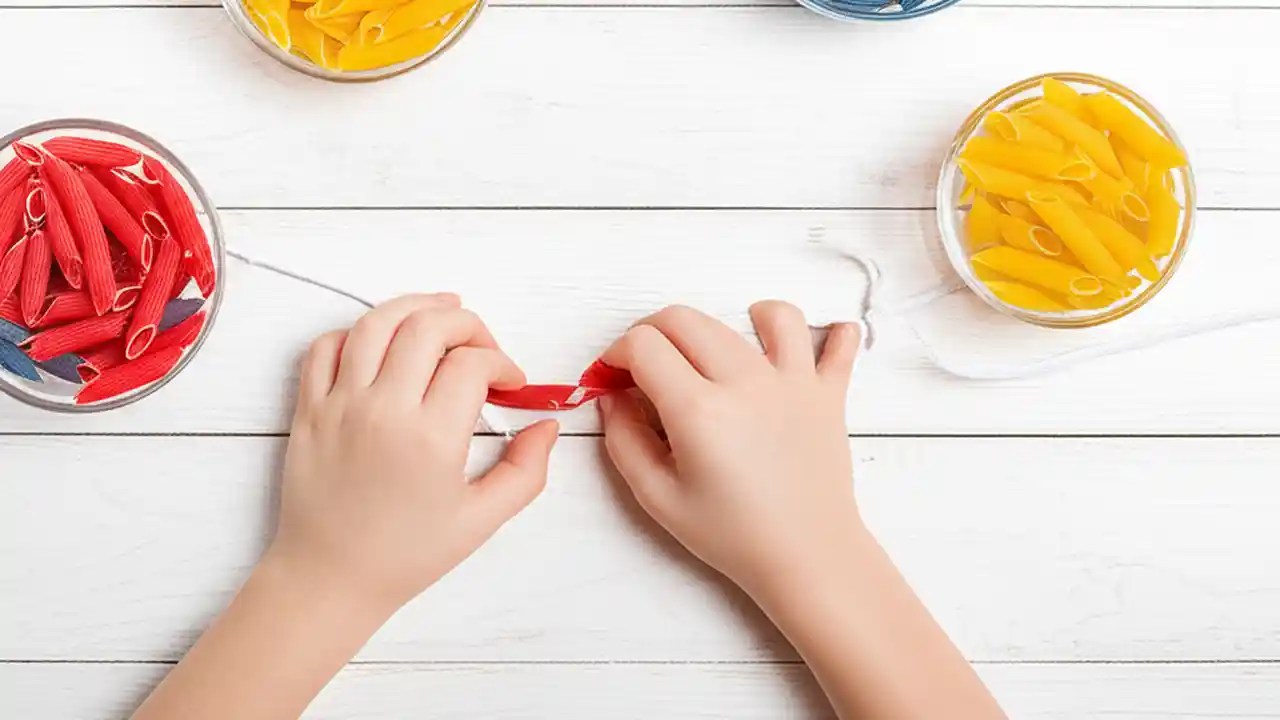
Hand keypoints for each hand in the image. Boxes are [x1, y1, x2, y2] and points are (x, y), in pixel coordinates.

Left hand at [270, 293, 559, 611]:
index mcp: (431, 439)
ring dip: (414, 307)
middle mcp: (383, 411)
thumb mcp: (481, 520)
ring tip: (440, 312)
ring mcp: (340, 405)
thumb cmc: (406, 555)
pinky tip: (382, 344)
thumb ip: (526, 471)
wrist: (330, 579)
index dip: (503, 364)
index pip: (473, 364)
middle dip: (467, 323)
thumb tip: (547, 426)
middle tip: (482, 347)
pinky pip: (326, 346)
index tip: (510, 385)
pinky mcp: (308, 410)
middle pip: (428, 326)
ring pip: (376, 322)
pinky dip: (356, 332)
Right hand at [598, 301, 861, 599]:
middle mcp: (746, 382)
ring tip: (721, 352)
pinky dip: (829, 333)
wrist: (806, 558)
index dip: (616, 354)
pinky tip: (807, 347)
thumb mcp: (658, 498)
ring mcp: (793, 382)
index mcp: (698, 410)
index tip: (613, 377)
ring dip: (735, 319)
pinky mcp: (828, 393)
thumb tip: (613, 398)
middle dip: (653, 332)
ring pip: (766, 315)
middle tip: (646, 367)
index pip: (644, 344)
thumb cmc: (732, 536)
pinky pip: (838, 342)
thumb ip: (624, 441)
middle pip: (688, 319)